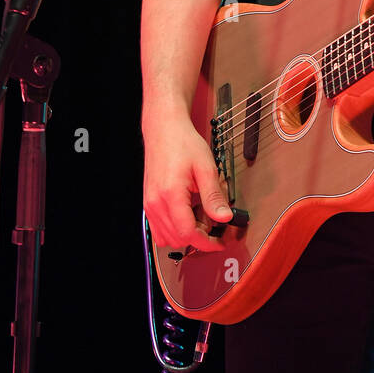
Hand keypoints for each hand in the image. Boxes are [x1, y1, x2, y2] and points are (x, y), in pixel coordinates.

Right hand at [143, 112, 232, 252]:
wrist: (164, 130)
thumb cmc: (183, 143)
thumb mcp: (206, 167)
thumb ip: (214, 195)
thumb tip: (225, 217)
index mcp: (170, 195)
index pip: (187, 233)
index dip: (206, 243)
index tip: (220, 242)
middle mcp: (155, 203)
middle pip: (178, 239)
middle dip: (199, 237)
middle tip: (215, 223)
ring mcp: (149, 205)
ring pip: (167, 237)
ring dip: (186, 234)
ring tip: (201, 215)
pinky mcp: (148, 204)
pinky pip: (159, 229)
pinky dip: (174, 229)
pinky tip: (187, 214)